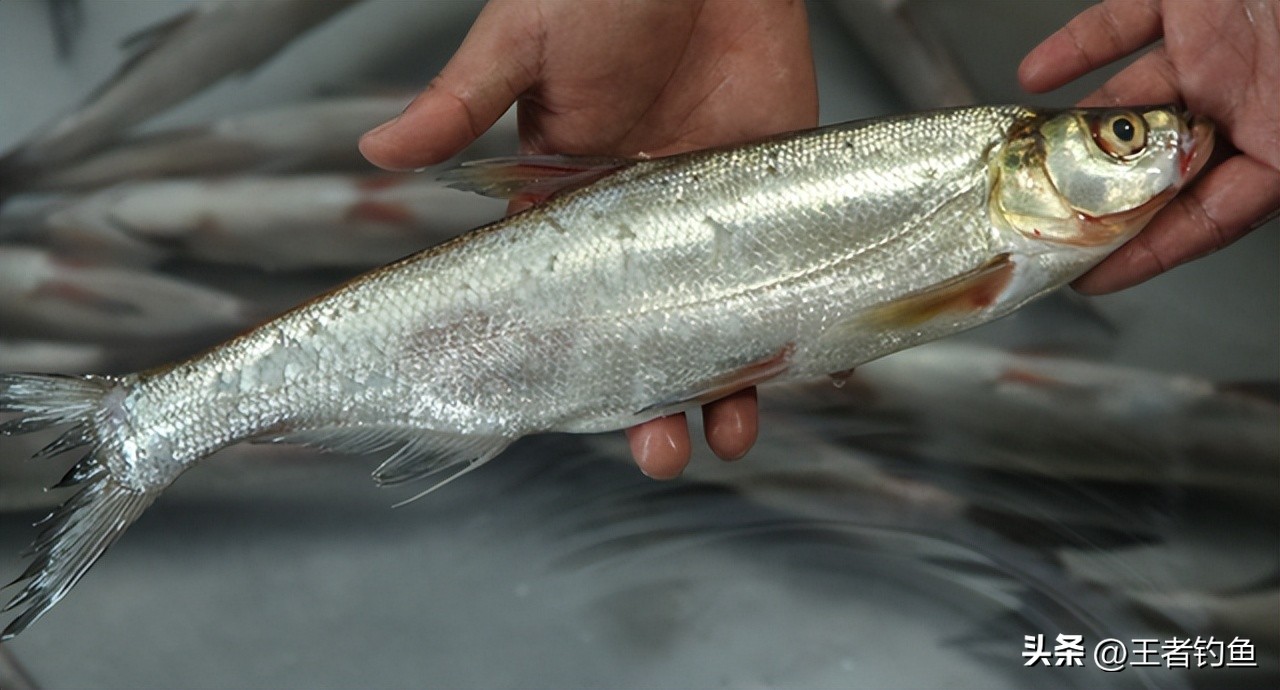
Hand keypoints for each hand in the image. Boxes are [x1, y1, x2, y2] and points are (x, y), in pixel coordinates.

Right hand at [359, 0, 816, 478]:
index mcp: (570, 200)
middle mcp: (642, 224)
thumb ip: (462, 103)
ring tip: (730, 434)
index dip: (573, 368)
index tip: (575, 419)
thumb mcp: (521, 42)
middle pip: (647, 333)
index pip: (568, 306)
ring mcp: (712, 214)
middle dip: (651, 401)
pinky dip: (802, 320)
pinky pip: (791, 270)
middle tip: (659, 452)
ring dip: (727, 384)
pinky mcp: (776, 186)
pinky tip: (808, 369)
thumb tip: (377, 150)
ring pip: (720, 319)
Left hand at [1019, 0, 1279, 293]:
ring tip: (1028, 153)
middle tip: (1042, 217)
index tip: (1090, 279)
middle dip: (1095, 195)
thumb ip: (1277, 167)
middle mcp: (1243, 100)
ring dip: (1075, 125)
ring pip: (1129, 98)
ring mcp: (1213, 49)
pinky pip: (1122, 24)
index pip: (1208, 218)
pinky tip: (1036, 76)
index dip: (1148, 254)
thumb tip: (1236, 211)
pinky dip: (1075, 48)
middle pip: (1153, 165)